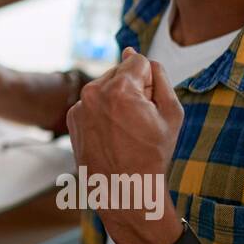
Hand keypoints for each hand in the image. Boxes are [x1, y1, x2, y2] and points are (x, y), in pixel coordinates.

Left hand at [65, 47, 183, 243]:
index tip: (150, 104)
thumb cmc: (152, 154)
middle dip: (132, 88)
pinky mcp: (72, 118)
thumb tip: (134, 53)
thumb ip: (158, 77)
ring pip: (104, 87)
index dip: (150, 81)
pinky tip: (111, 134)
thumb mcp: (171, 113)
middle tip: (139, 120)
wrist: (125, 190)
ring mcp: (80, 106)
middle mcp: (93, 92)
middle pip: (119, 72)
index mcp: (119, 88)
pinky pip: (92, 103)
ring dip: (116, 99)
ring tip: (125, 130)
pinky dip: (102, 112)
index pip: (137, 60)